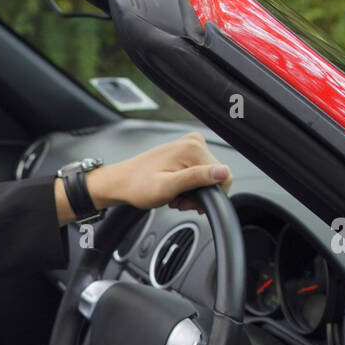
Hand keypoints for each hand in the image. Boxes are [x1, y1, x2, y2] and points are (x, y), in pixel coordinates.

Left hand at [57, 133, 231, 223]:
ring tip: (173, 195)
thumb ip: (196, 178)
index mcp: (192, 148)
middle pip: (215, 177)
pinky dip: (187, 187)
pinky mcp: (185, 152)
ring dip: (192, 193)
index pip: (224, 176)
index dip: (208, 196)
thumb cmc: (137, 186)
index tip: (188, 202)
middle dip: (198, 195)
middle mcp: (193, 142)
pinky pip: (198, 174)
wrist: (120, 183)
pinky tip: (173, 189)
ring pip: (206, 178)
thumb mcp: (167, 187)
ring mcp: (189, 146)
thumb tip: (223, 172)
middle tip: (178, 200)